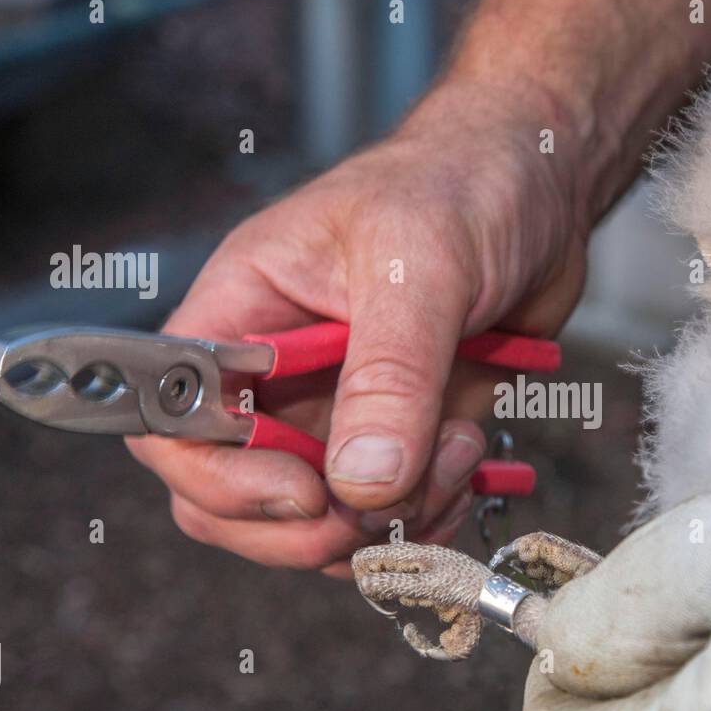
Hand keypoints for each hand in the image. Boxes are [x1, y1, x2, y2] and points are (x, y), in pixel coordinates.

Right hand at [127, 81, 587, 576]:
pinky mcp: (397, 439)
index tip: (305, 489)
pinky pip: (382, 519)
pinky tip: (468, 466)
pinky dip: (423, 521)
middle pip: (229, 499)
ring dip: (386, 523)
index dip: (217, 477)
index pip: (172, 419)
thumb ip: (391, 373)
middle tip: (383, 506)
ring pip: (313, 524)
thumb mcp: (422, 263)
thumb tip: (362, 481)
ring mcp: (337, 414)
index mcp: (243, 313)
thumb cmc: (462, 184)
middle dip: (308, 526)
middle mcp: (277, 376)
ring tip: (457, 452)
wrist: (537, 187)